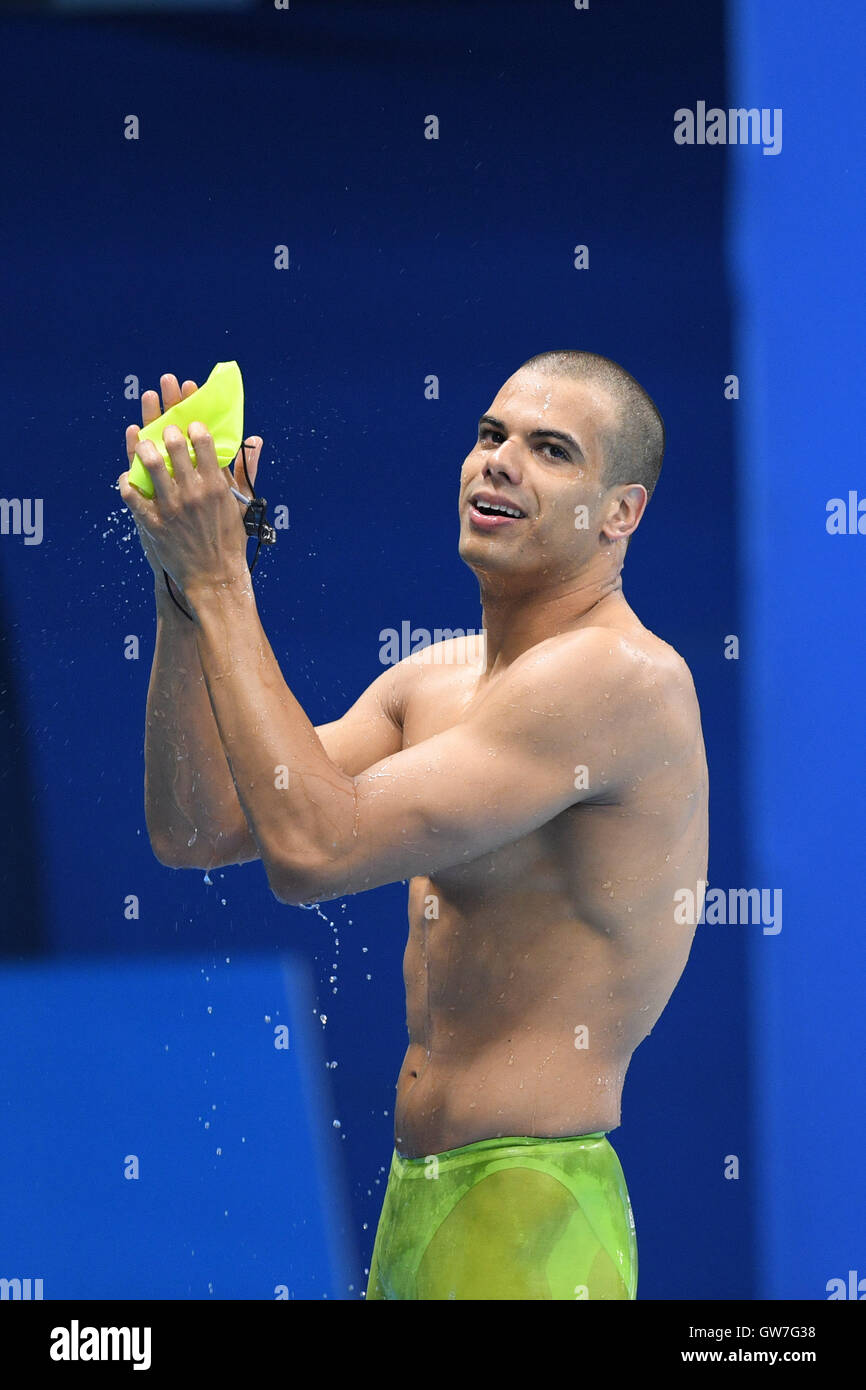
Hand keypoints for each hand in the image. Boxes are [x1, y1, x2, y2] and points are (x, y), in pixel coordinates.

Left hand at [119, 372, 263, 592]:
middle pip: (175, 446)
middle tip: (162, 425)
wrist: (215, 580)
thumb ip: (245, 470)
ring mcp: (171, 507)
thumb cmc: (230, 541)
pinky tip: (127, 476)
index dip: (193, 422)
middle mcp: (194, 492)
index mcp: (217, 485)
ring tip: (141, 442)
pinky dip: (127, 483)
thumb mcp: (242, 505)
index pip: (203, 441)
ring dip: (143, 447)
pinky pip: (132, 496)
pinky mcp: (153, 524)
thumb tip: (255, 440)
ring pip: (150, 464)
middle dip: (166, 426)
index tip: (190, 419)